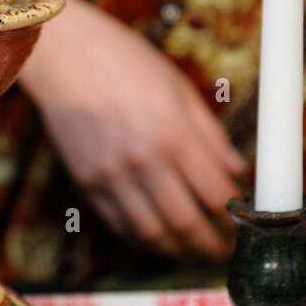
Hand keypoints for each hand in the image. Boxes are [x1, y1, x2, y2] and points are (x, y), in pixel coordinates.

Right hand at [19, 0, 246, 258]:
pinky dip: (141, 239)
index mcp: (173, 133)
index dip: (234, 217)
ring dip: (177, 250)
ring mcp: (111, 175)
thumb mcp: (179, 88)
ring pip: (151, 233)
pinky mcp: (87, 182)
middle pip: (185, 222)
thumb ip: (210, 134)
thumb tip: (237, 170)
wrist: (64, 56)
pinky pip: (118, 224)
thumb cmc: (124, 61)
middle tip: (222, 249)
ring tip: (192, 250)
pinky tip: (157, 237)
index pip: (215, 194)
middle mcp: (143, 160)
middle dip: (210, 244)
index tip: (242, 223)